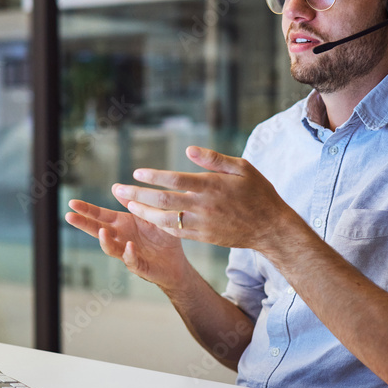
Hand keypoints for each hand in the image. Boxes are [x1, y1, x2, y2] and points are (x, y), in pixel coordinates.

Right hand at [65, 193, 189, 290]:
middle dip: (84, 223)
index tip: (72, 203)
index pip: (101, 216)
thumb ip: (134, 202)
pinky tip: (129, 246)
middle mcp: (121, 238)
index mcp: (123, 224)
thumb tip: (115, 186)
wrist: (177, 261)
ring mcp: (127, 253)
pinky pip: (131, 260)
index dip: (86, 210)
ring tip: (102, 231)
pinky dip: (129, 254)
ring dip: (104, 240)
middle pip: (98, 230)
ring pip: (110, 248)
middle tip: (69, 216)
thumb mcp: (149, 214)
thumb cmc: (162, 237)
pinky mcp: (139, 266)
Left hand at [113, 146, 303, 253]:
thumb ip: (214, 159)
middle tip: (118, 190)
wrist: (270, 227)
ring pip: (166, 220)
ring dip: (143, 213)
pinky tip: (148, 219)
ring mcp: (203, 224)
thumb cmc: (257, 192)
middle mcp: (204, 205)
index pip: (176, 180)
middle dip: (138, 195)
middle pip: (163, 201)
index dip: (154, 176)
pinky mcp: (203, 237)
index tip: (137, 172)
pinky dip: (160, 225)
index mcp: (211, 185)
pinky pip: (176, 232)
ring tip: (127, 206)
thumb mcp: (242, 167)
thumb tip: (188, 150)